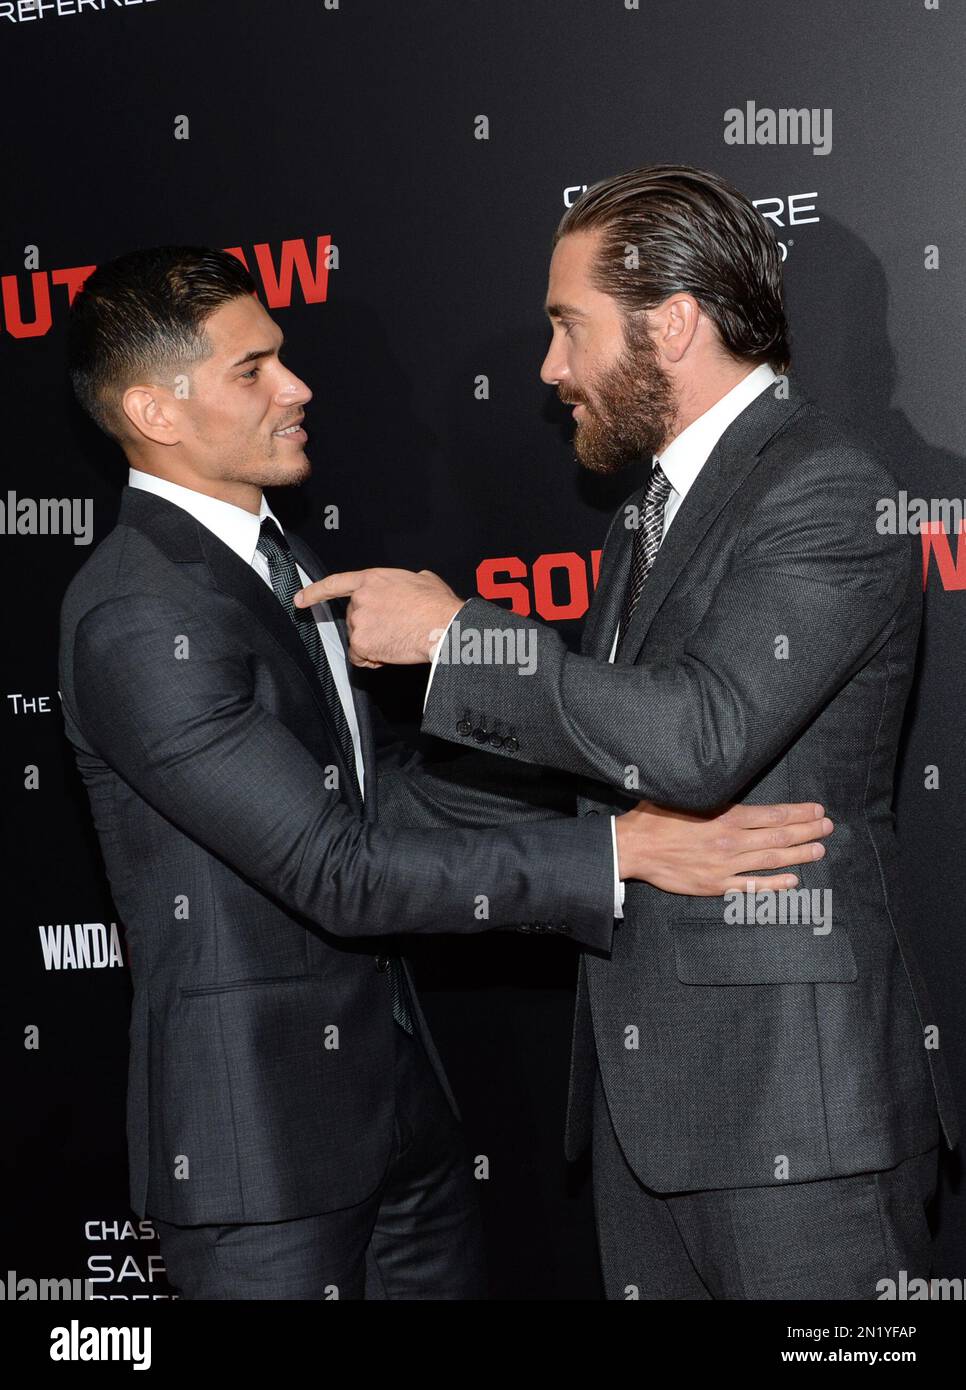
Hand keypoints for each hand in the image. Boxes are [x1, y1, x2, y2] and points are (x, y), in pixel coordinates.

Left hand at [294, 568, 463, 666]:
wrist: (441, 624)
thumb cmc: (437, 605)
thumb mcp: (422, 579)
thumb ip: (403, 583)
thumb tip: (409, 587)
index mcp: (373, 579)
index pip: (335, 584)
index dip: (315, 592)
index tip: (299, 599)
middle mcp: (360, 599)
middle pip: (353, 619)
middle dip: (370, 627)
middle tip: (395, 629)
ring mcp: (358, 621)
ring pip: (358, 639)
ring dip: (374, 644)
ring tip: (398, 638)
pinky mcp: (361, 643)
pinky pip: (360, 657)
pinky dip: (373, 659)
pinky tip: (391, 651)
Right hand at [614, 799, 833, 893]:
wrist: (632, 848)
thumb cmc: (654, 818)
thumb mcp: (685, 794)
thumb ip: (712, 792)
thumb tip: (729, 775)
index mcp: (726, 816)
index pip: (773, 815)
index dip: (799, 813)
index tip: (817, 810)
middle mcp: (731, 841)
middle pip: (779, 837)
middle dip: (808, 831)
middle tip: (828, 828)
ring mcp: (726, 866)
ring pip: (771, 860)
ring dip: (799, 855)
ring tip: (819, 850)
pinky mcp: (716, 885)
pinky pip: (752, 886)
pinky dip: (775, 884)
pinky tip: (793, 880)